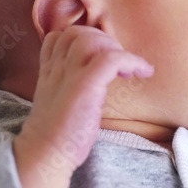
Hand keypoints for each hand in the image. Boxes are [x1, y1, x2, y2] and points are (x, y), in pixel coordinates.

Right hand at [19, 26, 153, 178]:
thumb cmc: (58, 137)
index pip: (59, 37)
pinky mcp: (84, 85)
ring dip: (116, 50)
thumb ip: (71, 87)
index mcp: (49, 72)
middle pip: (78, 33)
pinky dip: (131, 61)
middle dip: (103, 42)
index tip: (101, 60)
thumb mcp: (60, 103)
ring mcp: (69, 74)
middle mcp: (56, 68)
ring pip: (92, 39)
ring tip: (128, 72)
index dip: (85, 41)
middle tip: (119, 68)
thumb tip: (98, 83)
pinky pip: (111, 58)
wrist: (46, 155)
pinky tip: (141, 73)